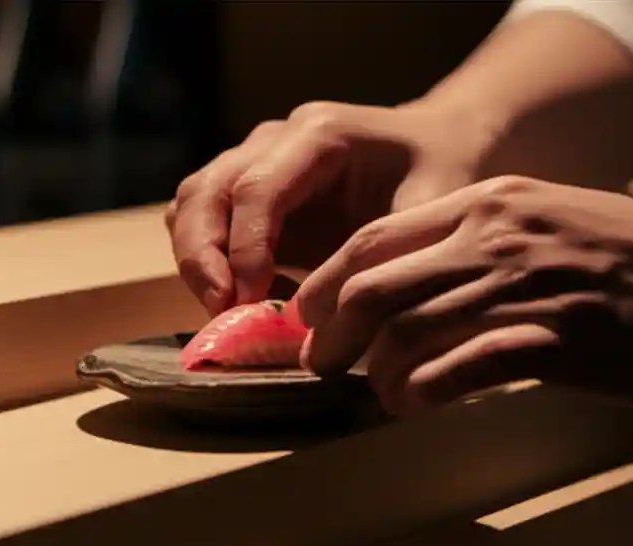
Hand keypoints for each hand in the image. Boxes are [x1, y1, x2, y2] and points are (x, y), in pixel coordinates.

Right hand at [165, 100, 493, 315]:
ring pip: (189, 205)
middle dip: (202, 257)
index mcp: (319, 134)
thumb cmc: (442, 174)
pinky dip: (207, 265)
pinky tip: (249, 298)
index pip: (255, 188)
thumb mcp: (433, 211)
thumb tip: (333, 323)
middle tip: (222, 312)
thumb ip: (384, 258)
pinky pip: (198, 224)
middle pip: (205, 192)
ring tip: (229, 311)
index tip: (250, 299)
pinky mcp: (242, 195)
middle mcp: (272, 141)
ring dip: (196, 262)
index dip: (244, 248)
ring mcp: (250, 163)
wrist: (441, 148)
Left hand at [296, 176, 632, 414]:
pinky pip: (461, 369)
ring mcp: (524, 288)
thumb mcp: (541, 223)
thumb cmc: (626, 260)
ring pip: (407, 332)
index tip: (307, 317)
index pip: (373, 241)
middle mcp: (496, 237)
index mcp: (488, 203)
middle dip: (330, 334)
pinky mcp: (556, 340)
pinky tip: (411, 406)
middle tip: (317, 365)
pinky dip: (421, 392)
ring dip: (374, 372)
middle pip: (374, 288)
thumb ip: (470, 246)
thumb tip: (398, 290)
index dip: (326, 285)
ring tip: (373, 393)